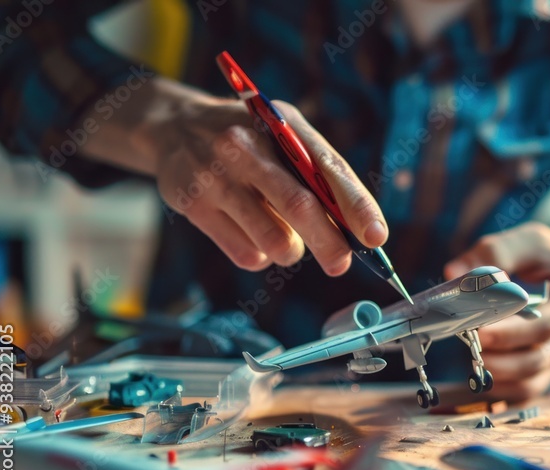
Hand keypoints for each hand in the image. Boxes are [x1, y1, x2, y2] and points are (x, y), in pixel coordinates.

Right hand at [79, 78, 385, 273]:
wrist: (174, 128)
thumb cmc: (250, 140)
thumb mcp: (283, 135)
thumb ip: (319, 173)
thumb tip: (355, 230)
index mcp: (281, 124)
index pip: (327, 168)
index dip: (356, 206)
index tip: (376, 237)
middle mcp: (246, 146)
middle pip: (300, 206)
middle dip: (329, 243)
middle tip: (341, 265)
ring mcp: (216, 175)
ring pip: (274, 240)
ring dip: (291, 251)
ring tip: (285, 240)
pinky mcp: (193, 204)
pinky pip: (246, 253)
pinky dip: (261, 255)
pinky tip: (252, 234)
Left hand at [444, 223, 549, 400]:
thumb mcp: (535, 241)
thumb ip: (496, 252)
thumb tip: (454, 273)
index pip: (549, 322)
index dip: (512, 332)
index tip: (479, 328)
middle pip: (539, 358)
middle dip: (500, 356)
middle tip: (470, 340)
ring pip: (533, 380)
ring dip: (498, 374)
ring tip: (473, 355)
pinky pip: (529, 389)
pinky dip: (503, 388)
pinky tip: (481, 372)